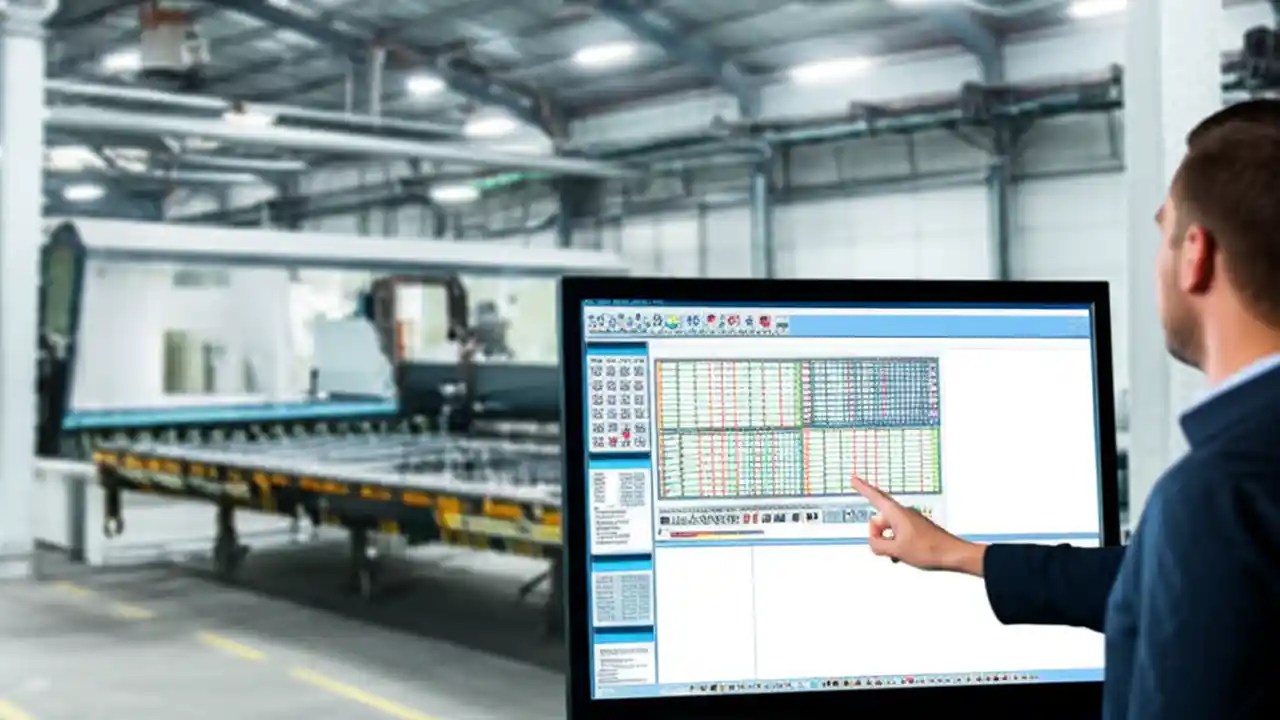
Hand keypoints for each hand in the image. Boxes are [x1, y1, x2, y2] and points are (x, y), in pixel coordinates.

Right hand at [848, 475, 986, 576]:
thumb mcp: (896, 550)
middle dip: (877, 535)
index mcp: (896, 513)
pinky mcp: (916, 529)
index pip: (874, 496)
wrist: (953, 554)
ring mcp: (910, 521)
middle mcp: (903, 513)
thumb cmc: (930, 549)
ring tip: (900, 554)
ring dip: (889, 543)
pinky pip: (898, 534)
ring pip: (889, 530)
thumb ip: (877, 545)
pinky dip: (896, 544)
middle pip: (879, 520)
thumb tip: (873, 542)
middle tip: (886, 549)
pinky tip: (904, 555)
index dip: (862, 487)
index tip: (853, 479)